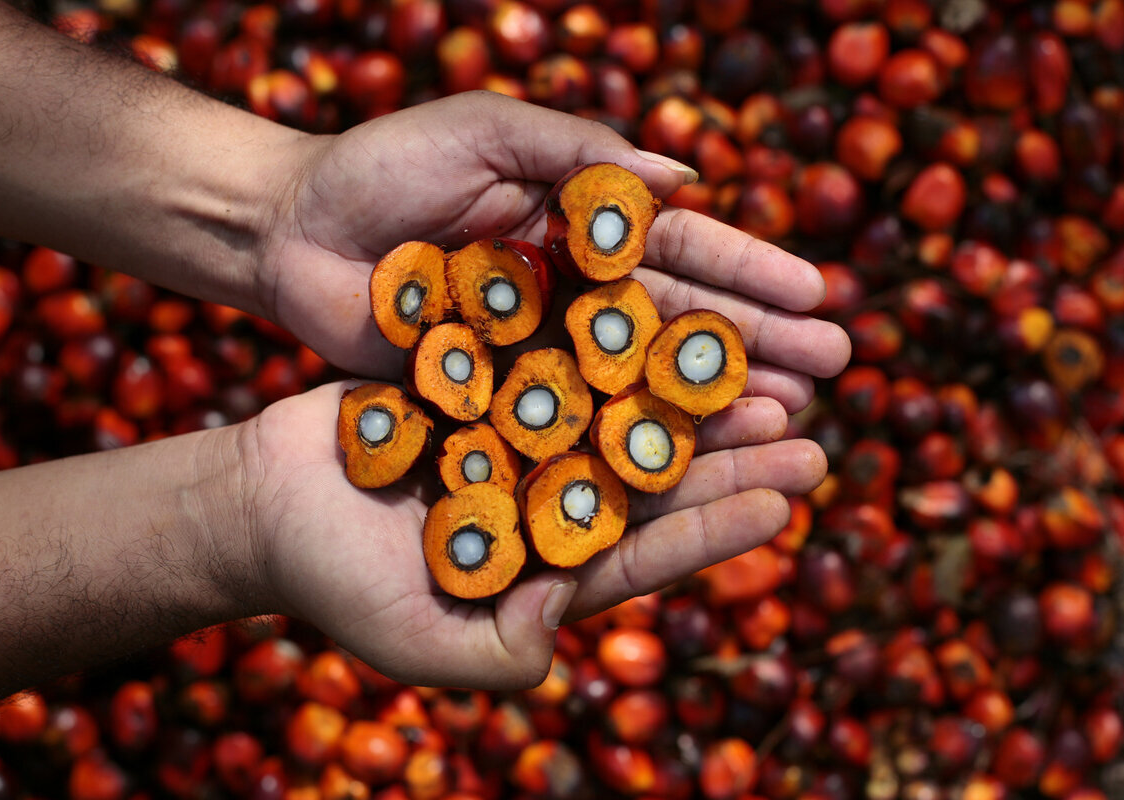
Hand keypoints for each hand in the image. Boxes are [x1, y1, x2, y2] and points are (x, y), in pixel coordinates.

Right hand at [238, 379, 827, 689]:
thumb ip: (496, 652)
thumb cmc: (334, 582)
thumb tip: (560, 622)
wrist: (265, 501)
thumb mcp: (417, 642)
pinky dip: (612, 345)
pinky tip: (663, 318)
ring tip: (765, 378)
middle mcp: (550, 503)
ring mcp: (525, 441)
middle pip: (655, 483)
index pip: (646, 554)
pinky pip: (563, 363)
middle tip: (806, 434)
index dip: (713, 531)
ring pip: (623, 418)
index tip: (782, 502)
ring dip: (689, 400)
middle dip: (729, 460)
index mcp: (548, 571)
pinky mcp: (493, 386)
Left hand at [259, 91, 849, 412]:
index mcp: (579, 226)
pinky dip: (622, 443)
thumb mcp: (487, 132)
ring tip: (787, 421)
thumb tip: (688, 176)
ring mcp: (538, 353)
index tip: (817, 298)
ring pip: (637, 382)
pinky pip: (569, 425)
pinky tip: (679, 465)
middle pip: (677, 323)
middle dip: (755, 345)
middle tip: (832, 373)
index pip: (682, 250)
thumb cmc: (383, 169)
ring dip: (710, 402)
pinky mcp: (495, 400)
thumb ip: (579, 150)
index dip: (748, 274)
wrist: (290, 232)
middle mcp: (572, 294)